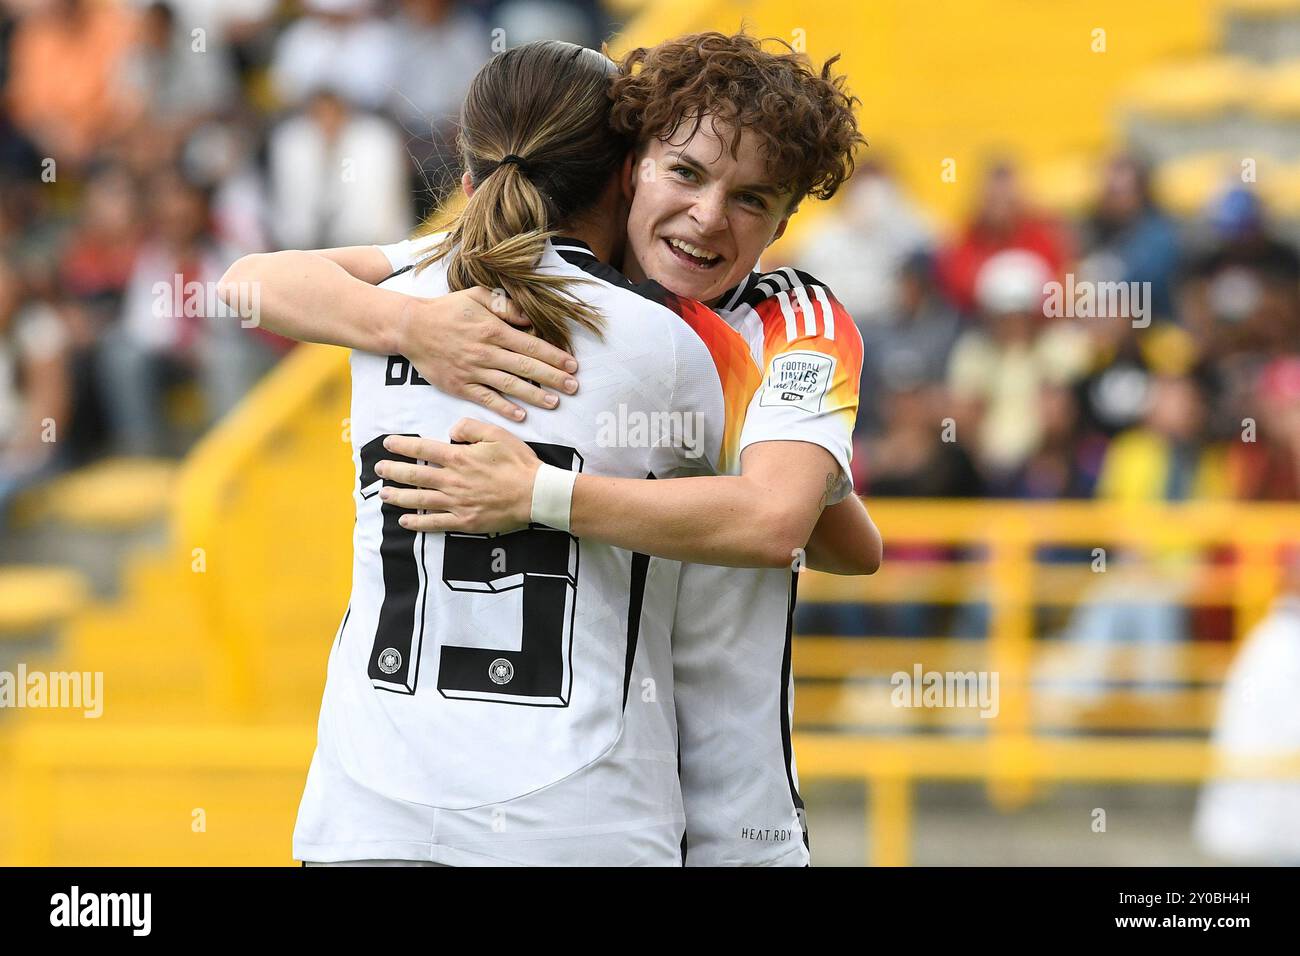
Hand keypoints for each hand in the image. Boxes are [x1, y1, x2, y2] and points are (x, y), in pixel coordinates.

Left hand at [375, 419, 539, 532]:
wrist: (535, 493)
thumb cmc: (519, 462)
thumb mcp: (497, 434)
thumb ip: (470, 427)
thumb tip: (450, 430)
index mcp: (459, 457)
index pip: (423, 449)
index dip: (402, 446)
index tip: (387, 443)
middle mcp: (452, 480)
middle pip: (414, 475)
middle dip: (393, 471)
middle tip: (379, 469)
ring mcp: (456, 503)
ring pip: (419, 499)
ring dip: (398, 496)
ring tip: (383, 494)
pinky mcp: (464, 521)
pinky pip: (435, 523)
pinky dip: (417, 522)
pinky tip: (404, 521)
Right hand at [395, 287, 578, 422]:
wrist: (411, 328)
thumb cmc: (448, 310)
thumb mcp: (477, 296)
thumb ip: (505, 305)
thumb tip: (530, 318)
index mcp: (493, 329)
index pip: (531, 346)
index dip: (554, 356)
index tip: (572, 364)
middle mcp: (486, 351)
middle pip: (526, 367)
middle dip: (553, 378)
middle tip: (574, 386)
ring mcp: (472, 370)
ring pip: (510, 385)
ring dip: (534, 395)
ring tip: (555, 403)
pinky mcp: (460, 386)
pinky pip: (486, 399)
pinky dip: (504, 408)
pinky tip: (521, 415)